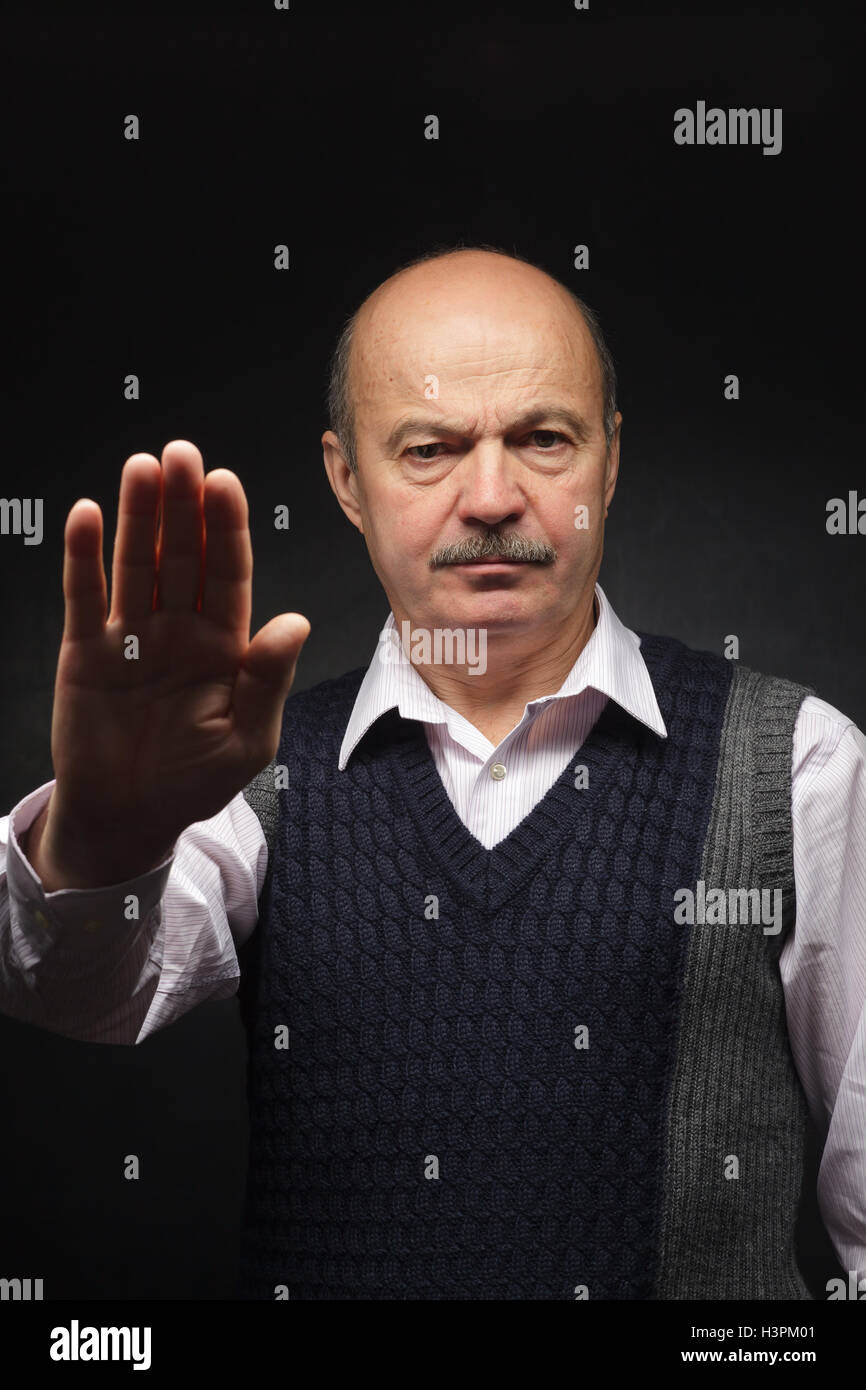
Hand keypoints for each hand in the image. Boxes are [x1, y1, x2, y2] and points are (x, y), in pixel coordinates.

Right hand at [30, 440, 308, 888]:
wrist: (130, 818)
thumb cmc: (194, 782)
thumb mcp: (246, 739)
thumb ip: (268, 680)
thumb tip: (295, 622)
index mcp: (224, 645)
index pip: (228, 573)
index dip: (226, 529)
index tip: (226, 484)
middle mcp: (179, 628)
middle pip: (183, 555)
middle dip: (184, 506)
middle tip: (183, 455)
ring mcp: (131, 635)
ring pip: (136, 563)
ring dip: (139, 516)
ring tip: (143, 467)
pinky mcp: (87, 651)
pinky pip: (86, 596)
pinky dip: (84, 557)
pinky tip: (88, 515)